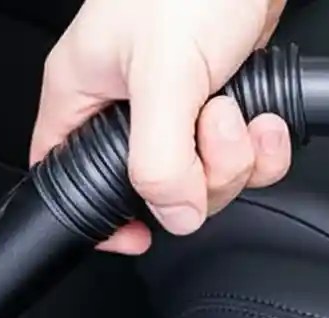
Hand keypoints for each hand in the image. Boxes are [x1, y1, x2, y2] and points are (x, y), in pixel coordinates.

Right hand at [30, 0, 291, 253]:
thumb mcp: (166, 74)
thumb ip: (159, 156)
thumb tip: (171, 214)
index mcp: (81, 93)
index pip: (64, 175)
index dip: (97, 215)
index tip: (136, 232)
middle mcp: (122, 102)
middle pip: (149, 186)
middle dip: (196, 176)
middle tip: (210, 130)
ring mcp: (173, 102)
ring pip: (199, 174)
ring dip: (234, 157)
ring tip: (237, 109)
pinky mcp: (217, 94)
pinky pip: (236, 152)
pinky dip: (260, 145)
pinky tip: (264, 115)